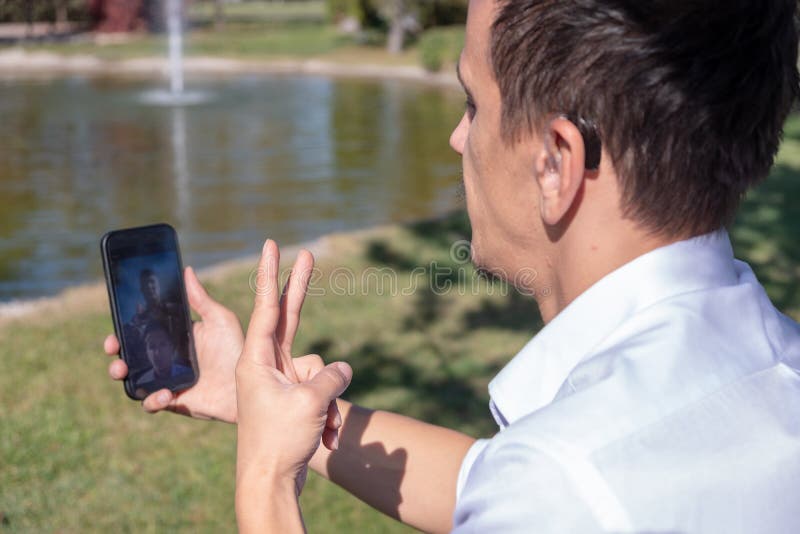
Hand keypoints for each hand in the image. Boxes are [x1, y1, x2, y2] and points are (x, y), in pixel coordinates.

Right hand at [104, 249, 314, 421]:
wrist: (249, 383)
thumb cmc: (237, 348)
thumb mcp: (220, 319)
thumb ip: (201, 299)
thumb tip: (186, 270)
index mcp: (174, 338)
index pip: (141, 330)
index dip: (125, 326)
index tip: (117, 321)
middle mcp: (166, 359)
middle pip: (129, 353)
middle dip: (115, 350)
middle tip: (113, 346)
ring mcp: (167, 380)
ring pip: (132, 378)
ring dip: (121, 373)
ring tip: (122, 369)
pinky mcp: (172, 401)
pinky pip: (151, 403)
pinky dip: (151, 399)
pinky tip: (163, 394)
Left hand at [236, 240, 351, 497]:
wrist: (271, 481)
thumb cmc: (279, 440)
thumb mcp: (310, 402)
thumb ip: (330, 376)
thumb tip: (342, 367)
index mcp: (257, 360)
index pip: (266, 307)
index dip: (271, 275)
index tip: (273, 247)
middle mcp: (266, 365)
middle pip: (287, 319)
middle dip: (299, 290)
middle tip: (306, 254)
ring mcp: (280, 381)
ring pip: (317, 371)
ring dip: (329, 400)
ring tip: (321, 427)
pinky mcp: (292, 398)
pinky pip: (320, 393)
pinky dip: (329, 413)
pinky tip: (326, 437)